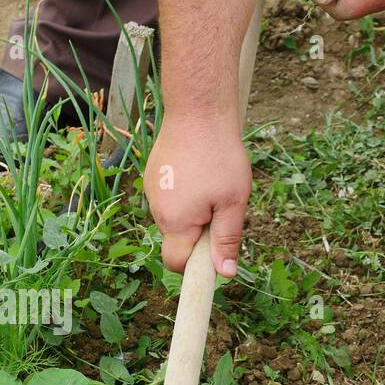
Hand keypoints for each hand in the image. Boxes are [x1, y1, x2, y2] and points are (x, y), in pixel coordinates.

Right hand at [144, 114, 250, 275]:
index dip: (194, 265)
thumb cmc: (219, 156)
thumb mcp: (233, 202)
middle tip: (221, 206)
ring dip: (193, 211)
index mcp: (176, 221)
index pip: (176, 262)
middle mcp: (157, 211)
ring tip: (211, 183)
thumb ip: (226, 240)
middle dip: (198, 233)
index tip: (212, 254)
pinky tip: (199, 171)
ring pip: (175, 217)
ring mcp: (152, 192)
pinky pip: (170, 198)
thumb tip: (224, 273)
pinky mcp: (153, 176)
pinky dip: (184, 194)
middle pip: (177, 239)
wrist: (197, 112)